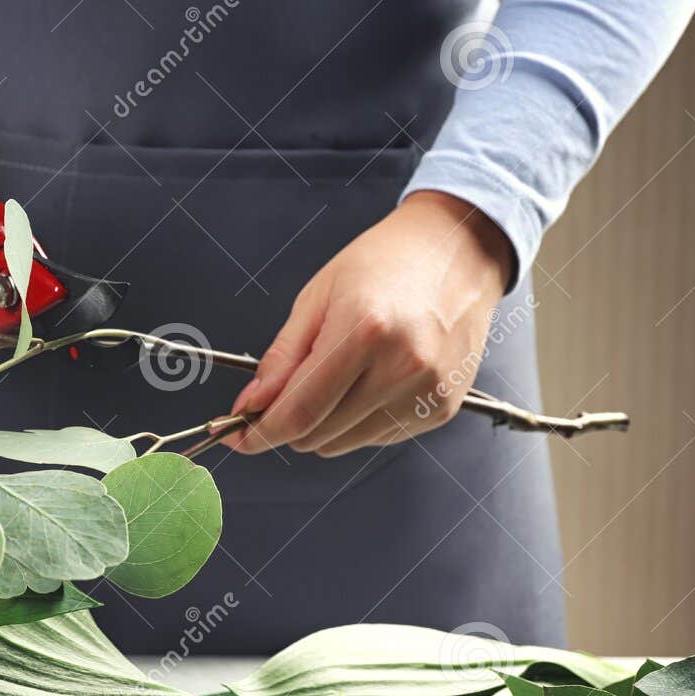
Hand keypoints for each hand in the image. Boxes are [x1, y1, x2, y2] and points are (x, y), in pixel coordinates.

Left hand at [225, 191, 514, 456]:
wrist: (459, 251)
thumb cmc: (387, 263)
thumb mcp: (318, 296)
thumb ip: (282, 358)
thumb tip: (251, 405)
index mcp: (365, 331)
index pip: (299, 412)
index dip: (260, 433)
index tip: (235, 436)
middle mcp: (402, 367)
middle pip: (317, 436)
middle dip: (287, 424)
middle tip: (282, 395)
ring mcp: (427, 392)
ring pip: (343, 444)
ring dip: (323, 424)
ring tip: (339, 374)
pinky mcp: (442, 409)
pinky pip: (376, 438)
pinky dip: (358, 421)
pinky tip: (370, 380)